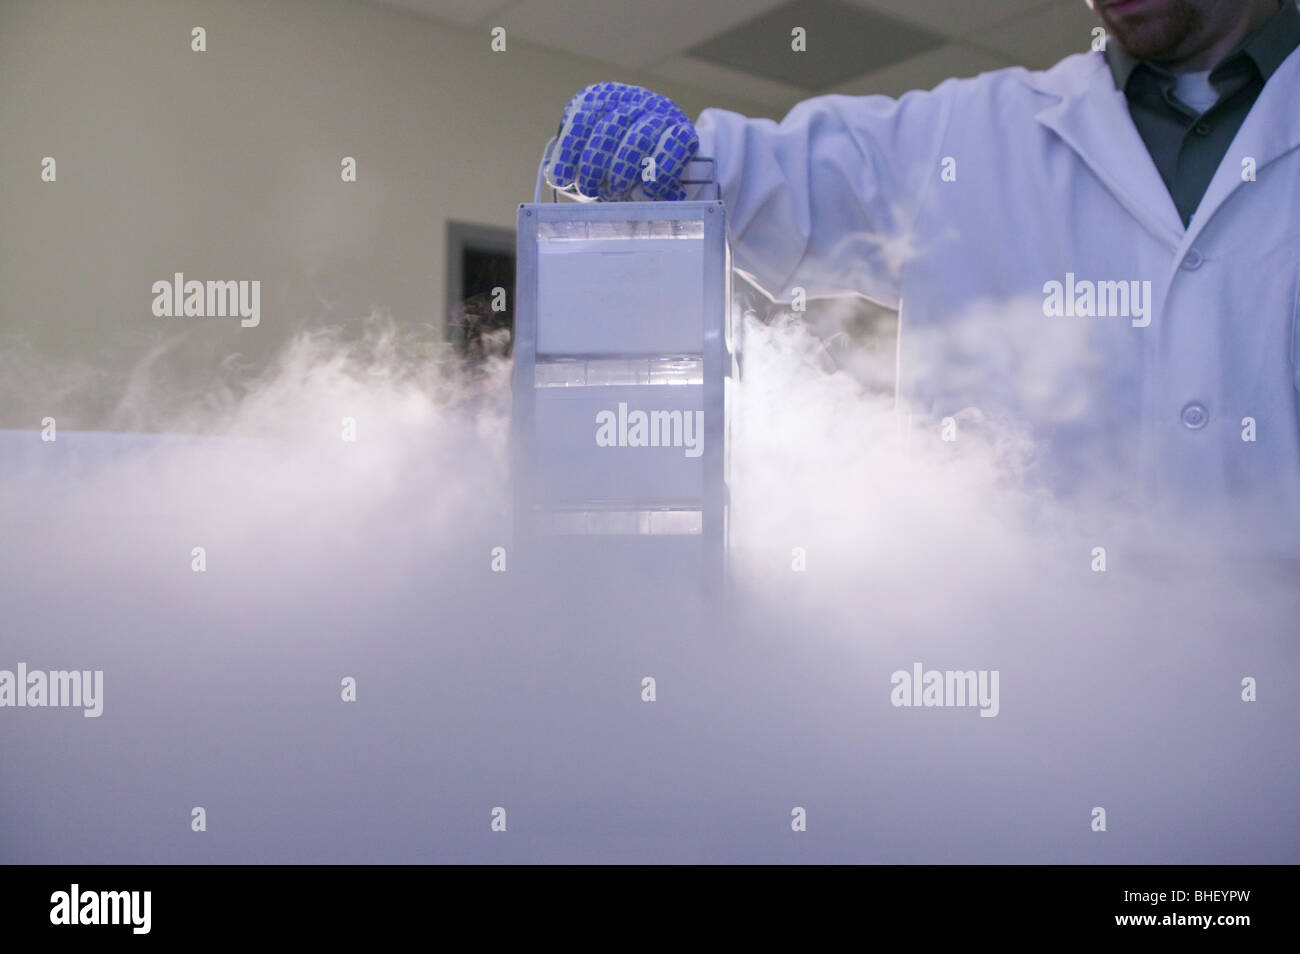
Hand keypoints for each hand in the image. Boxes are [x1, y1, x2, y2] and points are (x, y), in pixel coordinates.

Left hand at [545, 82, 698, 200]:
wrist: (663, 156)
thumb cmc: (617, 163)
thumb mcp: (592, 159)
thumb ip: (576, 167)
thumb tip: (559, 179)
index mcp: (601, 99)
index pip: (583, 118)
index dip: (570, 150)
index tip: (562, 179)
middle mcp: (631, 99)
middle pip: (610, 127)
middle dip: (596, 164)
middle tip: (591, 191)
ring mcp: (659, 112)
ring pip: (640, 137)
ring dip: (624, 170)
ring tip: (617, 192)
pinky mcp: (684, 130)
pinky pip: (673, 148)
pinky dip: (659, 174)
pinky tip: (648, 192)